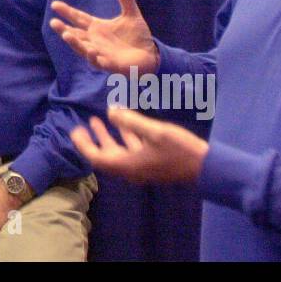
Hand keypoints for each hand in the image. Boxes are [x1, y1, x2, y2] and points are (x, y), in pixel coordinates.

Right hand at [50, 0, 158, 74]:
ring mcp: (101, 53)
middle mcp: (95, 40)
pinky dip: (94, 57)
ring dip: (74, 43)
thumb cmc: (137, 36)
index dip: (67, 12)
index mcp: (97, 28)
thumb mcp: (131, 14)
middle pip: (76, 34)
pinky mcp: (110, 64)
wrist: (149, 56)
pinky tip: (92, 50)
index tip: (54, 4)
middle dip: (64, 29)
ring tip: (66, 35)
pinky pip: (99, 62)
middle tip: (53, 22)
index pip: (79, 18)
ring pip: (83, 49)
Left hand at [70, 108, 207, 184]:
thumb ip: (130, 121)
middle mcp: (131, 169)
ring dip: (108, 137)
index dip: (84, 144)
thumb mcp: (154, 131)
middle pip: (105, 156)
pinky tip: (126, 123)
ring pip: (118, 152)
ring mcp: (141, 167)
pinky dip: (124, 138)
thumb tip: (110, 111)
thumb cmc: (179, 149)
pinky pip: (130, 151)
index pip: (96, 157)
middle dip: (93, 139)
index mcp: (128, 165)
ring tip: (98, 119)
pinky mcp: (151, 163)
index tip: (75, 130)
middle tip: (83, 124)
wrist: (205, 167)